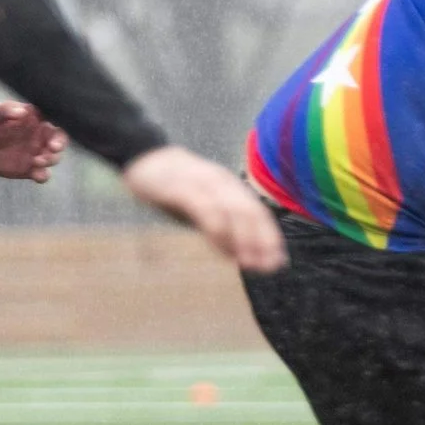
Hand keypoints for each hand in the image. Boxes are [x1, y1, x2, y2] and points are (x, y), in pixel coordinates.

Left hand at [0, 102, 68, 181]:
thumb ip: (6, 110)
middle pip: (59, 142)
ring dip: (49, 161)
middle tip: (50, 151)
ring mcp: (37, 154)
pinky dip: (42, 176)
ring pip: (52, 159)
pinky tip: (37, 176)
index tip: (53, 143)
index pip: (55, 125)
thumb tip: (22, 112)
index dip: (59, 135)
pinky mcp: (30, 169)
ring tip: (36, 161)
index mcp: (37, 121)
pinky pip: (41, 173)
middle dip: (58, 147)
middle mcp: (40, 138)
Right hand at [120, 146, 286, 273]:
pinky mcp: (182, 187)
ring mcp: (203, 183)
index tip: (278, 262)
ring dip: (244, 238)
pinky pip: (205, 208)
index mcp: (231, 188)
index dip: (270, 237)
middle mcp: (222, 183)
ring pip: (232, 210)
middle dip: (262, 241)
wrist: (145, 157)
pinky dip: (217, 229)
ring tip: (249, 262)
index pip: (258, 212)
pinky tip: (221, 247)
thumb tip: (239, 255)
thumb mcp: (202, 208)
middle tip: (267, 267)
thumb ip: (221, 227)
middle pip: (250, 212)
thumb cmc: (176, 188)